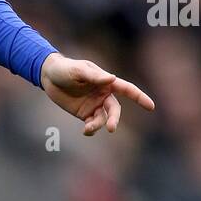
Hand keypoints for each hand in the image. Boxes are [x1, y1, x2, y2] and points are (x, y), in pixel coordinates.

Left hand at [40, 53, 154, 134]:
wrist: (48, 76)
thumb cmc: (65, 69)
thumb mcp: (78, 70)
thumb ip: (94, 76)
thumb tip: (112, 79)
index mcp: (106, 82)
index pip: (127, 90)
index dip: (139, 97)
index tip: (151, 106)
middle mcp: (103, 94)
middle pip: (115, 109)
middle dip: (114, 119)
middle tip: (110, 128)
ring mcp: (94, 105)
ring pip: (103, 119)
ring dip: (98, 125)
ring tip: (88, 129)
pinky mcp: (84, 113)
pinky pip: (92, 124)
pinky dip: (91, 130)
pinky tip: (86, 131)